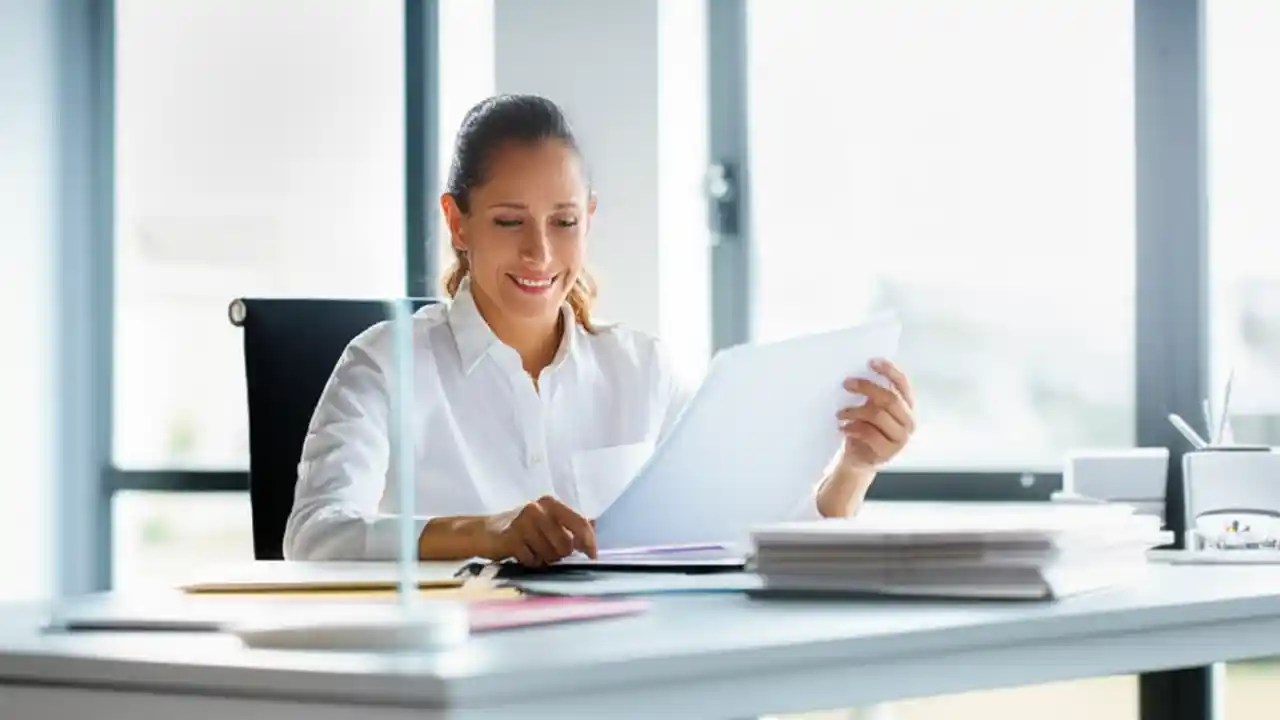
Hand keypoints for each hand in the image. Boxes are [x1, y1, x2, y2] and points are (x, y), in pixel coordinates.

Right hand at [483, 495, 597, 565]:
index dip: (589, 542)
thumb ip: (569, 524)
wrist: (484, 533)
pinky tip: (521, 553)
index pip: (580, 523)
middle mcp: (537, 508)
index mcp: (551, 503)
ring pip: (550, 555)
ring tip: (531, 550)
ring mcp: (523, 522)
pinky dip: (530, 562)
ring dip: (543, 559)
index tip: (592, 556)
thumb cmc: (521, 529)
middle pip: (566, 544)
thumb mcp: (547, 520)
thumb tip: (595, 525)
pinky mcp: (511, 538)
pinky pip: (532, 560)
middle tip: (546, 551)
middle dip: (560, 554)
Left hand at [837, 358, 916, 470]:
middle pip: (889, 398)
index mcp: (907, 406)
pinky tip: (842, 428)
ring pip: (877, 415)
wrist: (858, 459)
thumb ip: (871, 394)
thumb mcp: (868, 408)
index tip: (871, 362)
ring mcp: (901, 438)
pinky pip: (869, 433)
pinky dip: (852, 428)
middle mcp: (909, 421)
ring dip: (854, 411)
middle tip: (846, 383)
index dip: (889, 371)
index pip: (902, 384)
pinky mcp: (888, 452)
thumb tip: (856, 372)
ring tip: (839, 414)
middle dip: (866, 387)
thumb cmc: (863, 428)